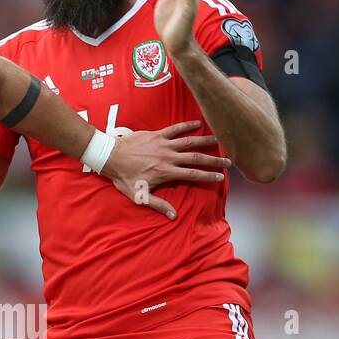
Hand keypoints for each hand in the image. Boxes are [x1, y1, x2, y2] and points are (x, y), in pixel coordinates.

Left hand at [102, 122, 230, 219]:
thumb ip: (158, 205)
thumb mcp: (139, 196)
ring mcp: (163, 144)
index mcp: (167, 172)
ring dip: (205, 141)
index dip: (208, 176)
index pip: (193, 175)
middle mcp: (169, 157)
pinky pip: (175, 129)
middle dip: (213, 160)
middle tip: (228, 160)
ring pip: (189, 141)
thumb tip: (173, 216)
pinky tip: (198, 122)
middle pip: (196, 158)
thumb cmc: (124, 178)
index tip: (221, 177)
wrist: (111, 156)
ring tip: (219, 140)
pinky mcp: (157, 134)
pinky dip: (187, 125)